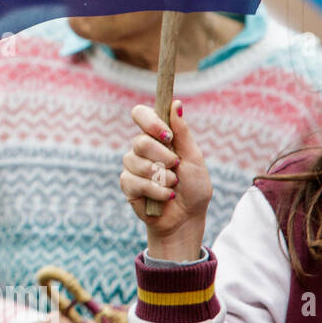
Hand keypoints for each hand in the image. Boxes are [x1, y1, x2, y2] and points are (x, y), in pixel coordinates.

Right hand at [120, 99, 209, 259]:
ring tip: (172, 185)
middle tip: (175, 166)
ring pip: (135, 161)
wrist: (187, 218)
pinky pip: (134, 181)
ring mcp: (132, 166)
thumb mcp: (194, 158)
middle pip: (140, 141)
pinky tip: (165, 196)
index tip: (167, 135)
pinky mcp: (127, 184)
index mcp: (158, 137)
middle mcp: (142, 149)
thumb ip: (183, 133)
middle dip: (162, 156)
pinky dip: (155, 190)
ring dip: (160, 176)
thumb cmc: (193, 187)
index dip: (150, 121)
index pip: (141, 115)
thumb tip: (176, 104)